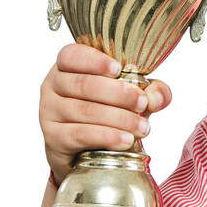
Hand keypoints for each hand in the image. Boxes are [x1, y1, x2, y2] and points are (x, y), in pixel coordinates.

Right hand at [39, 43, 172, 185]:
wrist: (83, 151)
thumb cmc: (106, 113)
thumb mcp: (130, 97)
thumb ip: (150, 92)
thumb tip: (158, 96)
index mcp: (68, 66)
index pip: (73, 55)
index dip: (95, 61)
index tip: (119, 69)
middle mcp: (52, 85)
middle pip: (83, 84)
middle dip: (118, 94)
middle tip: (142, 103)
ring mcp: (49, 111)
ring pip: (84, 111)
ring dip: (119, 119)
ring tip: (142, 128)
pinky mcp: (52, 137)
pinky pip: (80, 134)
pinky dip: (106, 136)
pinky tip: (125, 140)